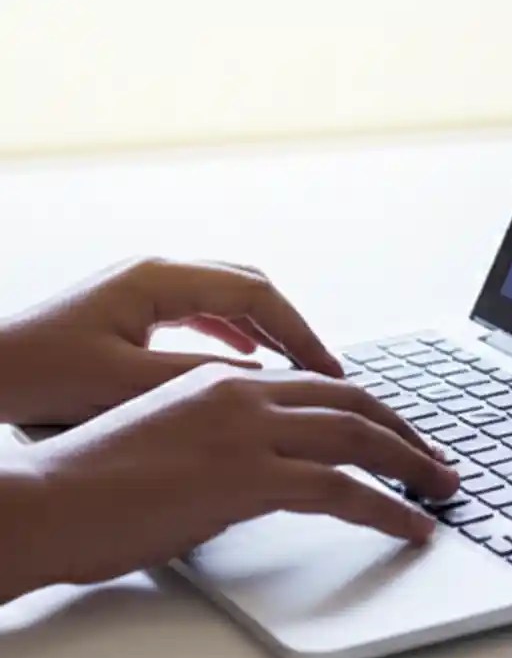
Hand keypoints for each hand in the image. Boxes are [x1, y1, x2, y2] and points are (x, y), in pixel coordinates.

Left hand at [0, 257, 343, 425]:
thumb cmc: (36, 377)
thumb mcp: (126, 384)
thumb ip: (199, 379)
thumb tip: (264, 381)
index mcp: (157, 280)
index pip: (255, 294)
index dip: (300, 332)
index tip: (328, 369)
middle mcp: (154, 273)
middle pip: (249, 287)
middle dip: (293, 328)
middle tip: (326, 370)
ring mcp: (143, 286)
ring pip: (228, 297)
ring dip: (268, 330)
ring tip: (299, 368)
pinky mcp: (132, 307)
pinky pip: (202, 310)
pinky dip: (236, 333)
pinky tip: (249, 360)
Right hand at [15, 364, 459, 590]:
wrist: (44, 500)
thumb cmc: (96, 483)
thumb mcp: (173, 440)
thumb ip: (228, 442)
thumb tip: (272, 469)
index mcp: (225, 382)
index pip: (321, 387)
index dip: (371, 412)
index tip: (399, 435)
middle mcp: (244, 394)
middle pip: (353, 403)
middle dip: (406, 433)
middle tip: (438, 461)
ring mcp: (248, 431)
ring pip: (359, 437)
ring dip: (412, 465)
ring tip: (444, 490)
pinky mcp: (248, 476)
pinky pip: (343, 490)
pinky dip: (390, 508)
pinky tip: (414, 525)